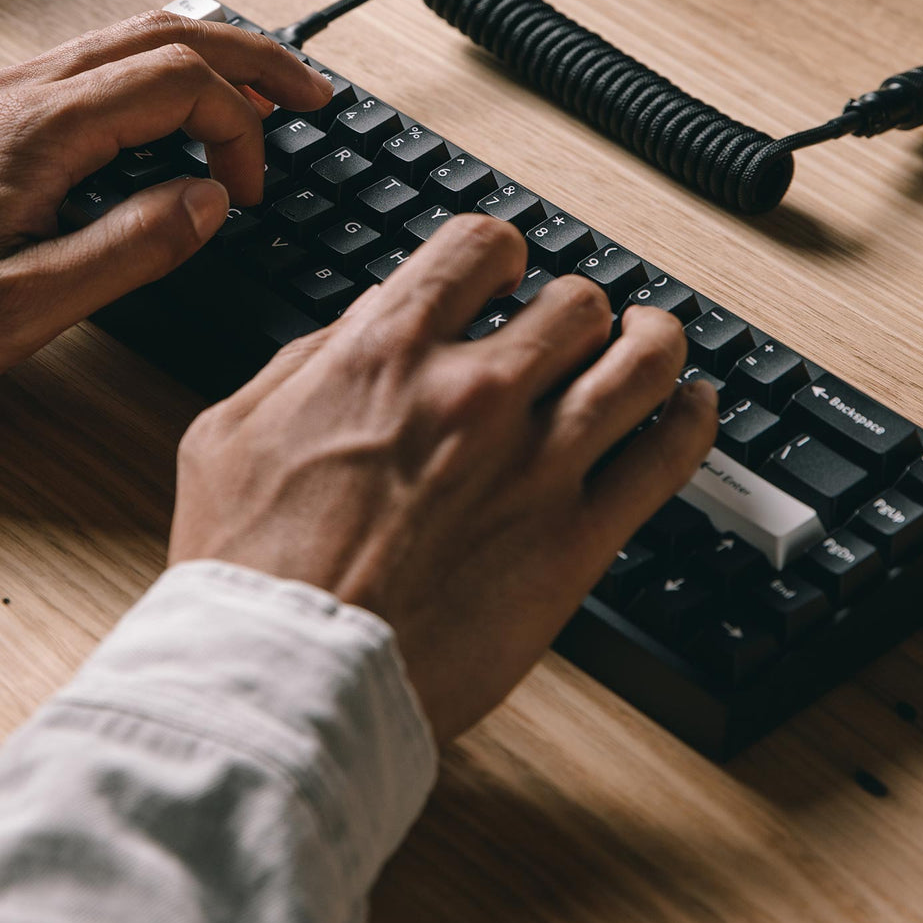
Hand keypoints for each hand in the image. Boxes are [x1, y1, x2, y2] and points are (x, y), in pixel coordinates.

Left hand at [0, 13, 331, 404]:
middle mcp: (21, 92)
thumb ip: (129, 248)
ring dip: (206, 57)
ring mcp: (0, 96)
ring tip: (260, 90)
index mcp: (39, 129)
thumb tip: (209, 202)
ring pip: (126, 40)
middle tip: (311, 92)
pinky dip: (154, 73)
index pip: (177, 83)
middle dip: (252, 58)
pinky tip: (168, 108)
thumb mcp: (22, 307)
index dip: (238, 129)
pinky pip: (91, 66)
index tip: (249, 194)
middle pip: (164, 34)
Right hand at [169, 216, 718, 743]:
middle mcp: (472, 393)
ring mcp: (533, 464)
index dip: (501, 251)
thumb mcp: (231, 429)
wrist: (287, 676)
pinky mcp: (573, 540)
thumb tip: (365, 318)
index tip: (505, 274)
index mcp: (386, 355)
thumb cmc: (250, 565)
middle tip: (572, 324)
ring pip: (640, 362)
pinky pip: (666, 458)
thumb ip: (306, 360)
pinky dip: (691, 420)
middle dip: (573, 304)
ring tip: (652, 340)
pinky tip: (690, 409)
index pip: (479, 246)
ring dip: (653, 338)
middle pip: (575, 301)